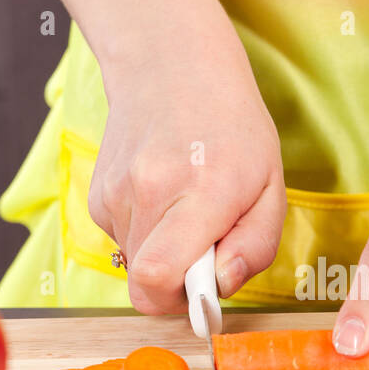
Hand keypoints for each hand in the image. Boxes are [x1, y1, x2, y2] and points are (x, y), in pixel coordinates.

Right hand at [89, 22, 285, 313]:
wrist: (173, 68)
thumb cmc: (232, 130)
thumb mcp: (271, 187)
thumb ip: (254, 247)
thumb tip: (218, 288)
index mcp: (201, 192)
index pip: (157, 276)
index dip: (178, 301)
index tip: (205, 289)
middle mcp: (148, 192)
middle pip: (144, 285)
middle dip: (178, 283)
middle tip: (205, 246)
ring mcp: (115, 193)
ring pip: (134, 265)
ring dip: (164, 252)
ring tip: (186, 206)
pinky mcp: (97, 196)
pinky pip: (124, 241)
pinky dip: (147, 233)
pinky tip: (163, 194)